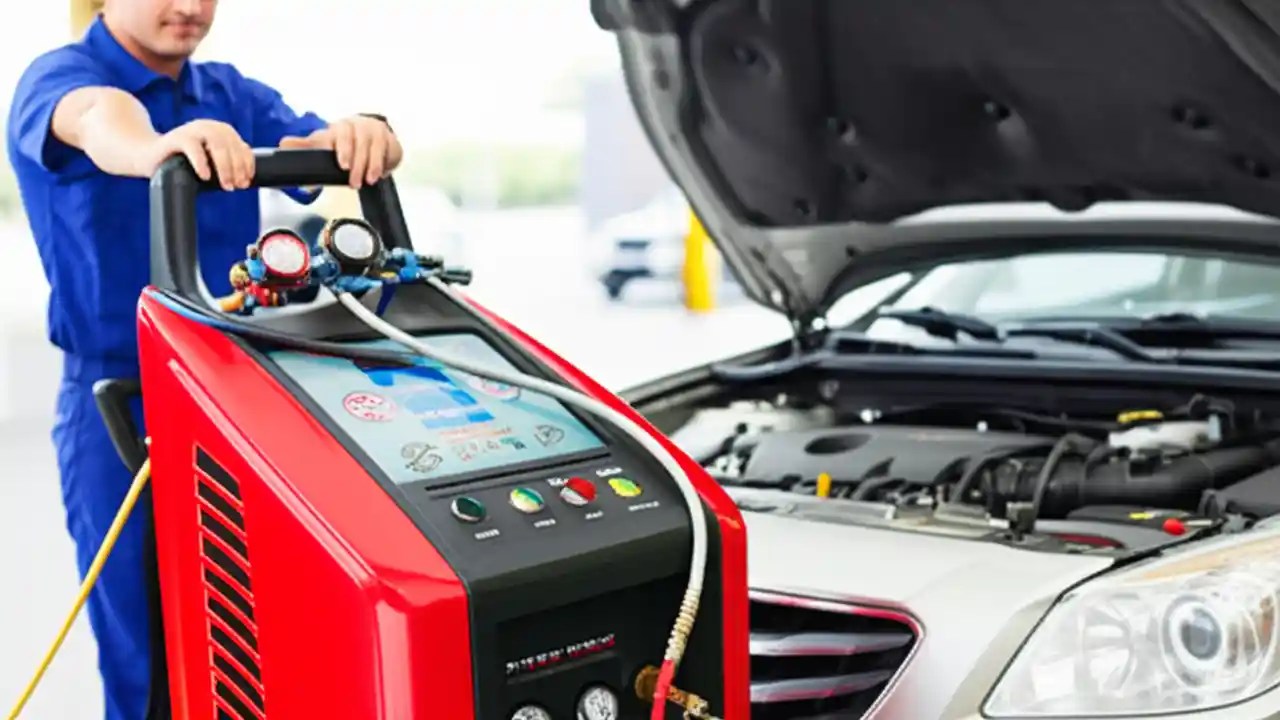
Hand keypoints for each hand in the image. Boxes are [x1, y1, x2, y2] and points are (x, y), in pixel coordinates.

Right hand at [145, 119, 253, 190]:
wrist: (150, 157)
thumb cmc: (184, 162)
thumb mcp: (210, 163)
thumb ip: (227, 165)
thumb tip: (245, 181)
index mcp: (220, 131)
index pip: (241, 146)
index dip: (247, 165)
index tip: (246, 182)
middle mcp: (208, 127)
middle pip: (231, 145)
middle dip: (237, 168)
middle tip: (236, 186)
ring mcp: (192, 130)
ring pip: (216, 144)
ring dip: (224, 167)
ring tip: (225, 185)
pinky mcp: (176, 137)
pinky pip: (192, 146)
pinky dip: (202, 162)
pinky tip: (205, 176)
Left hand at [279, 116, 402, 186]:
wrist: (374, 136)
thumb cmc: (347, 143)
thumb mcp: (325, 144)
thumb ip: (305, 147)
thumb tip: (282, 145)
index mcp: (336, 129)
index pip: (336, 136)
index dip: (341, 149)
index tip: (342, 164)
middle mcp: (353, 126)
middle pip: (353, 139)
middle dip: (353, 160)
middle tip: (352, 179)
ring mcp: (371, 129)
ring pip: (369, 146)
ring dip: (368, 166)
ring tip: (366, 181)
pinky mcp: (385, 136)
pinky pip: (384, 149)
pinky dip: (380, 164)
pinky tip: (377, 176)